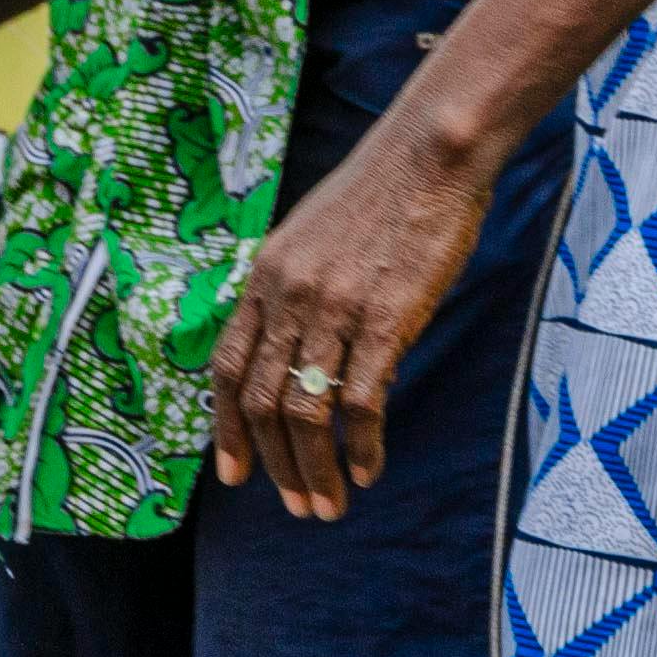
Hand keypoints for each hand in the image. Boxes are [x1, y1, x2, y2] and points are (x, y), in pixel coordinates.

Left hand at [211, 109, 498, 517]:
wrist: (430, 151)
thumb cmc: (380, 193)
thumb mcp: (311, 236)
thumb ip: (295, 294)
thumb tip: (301, 363)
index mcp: (265, 273)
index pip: (226, 366)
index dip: (226, 429)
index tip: (233, 475)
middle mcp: (288, 294)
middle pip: (261, 402)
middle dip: (274, 466)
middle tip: (297, 506)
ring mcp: (334, 307)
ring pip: (305, 413)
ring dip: (315, 472)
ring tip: (331, 504)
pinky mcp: (384, 318)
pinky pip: (361, 402)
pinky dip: (363, 447)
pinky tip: (371, 467)